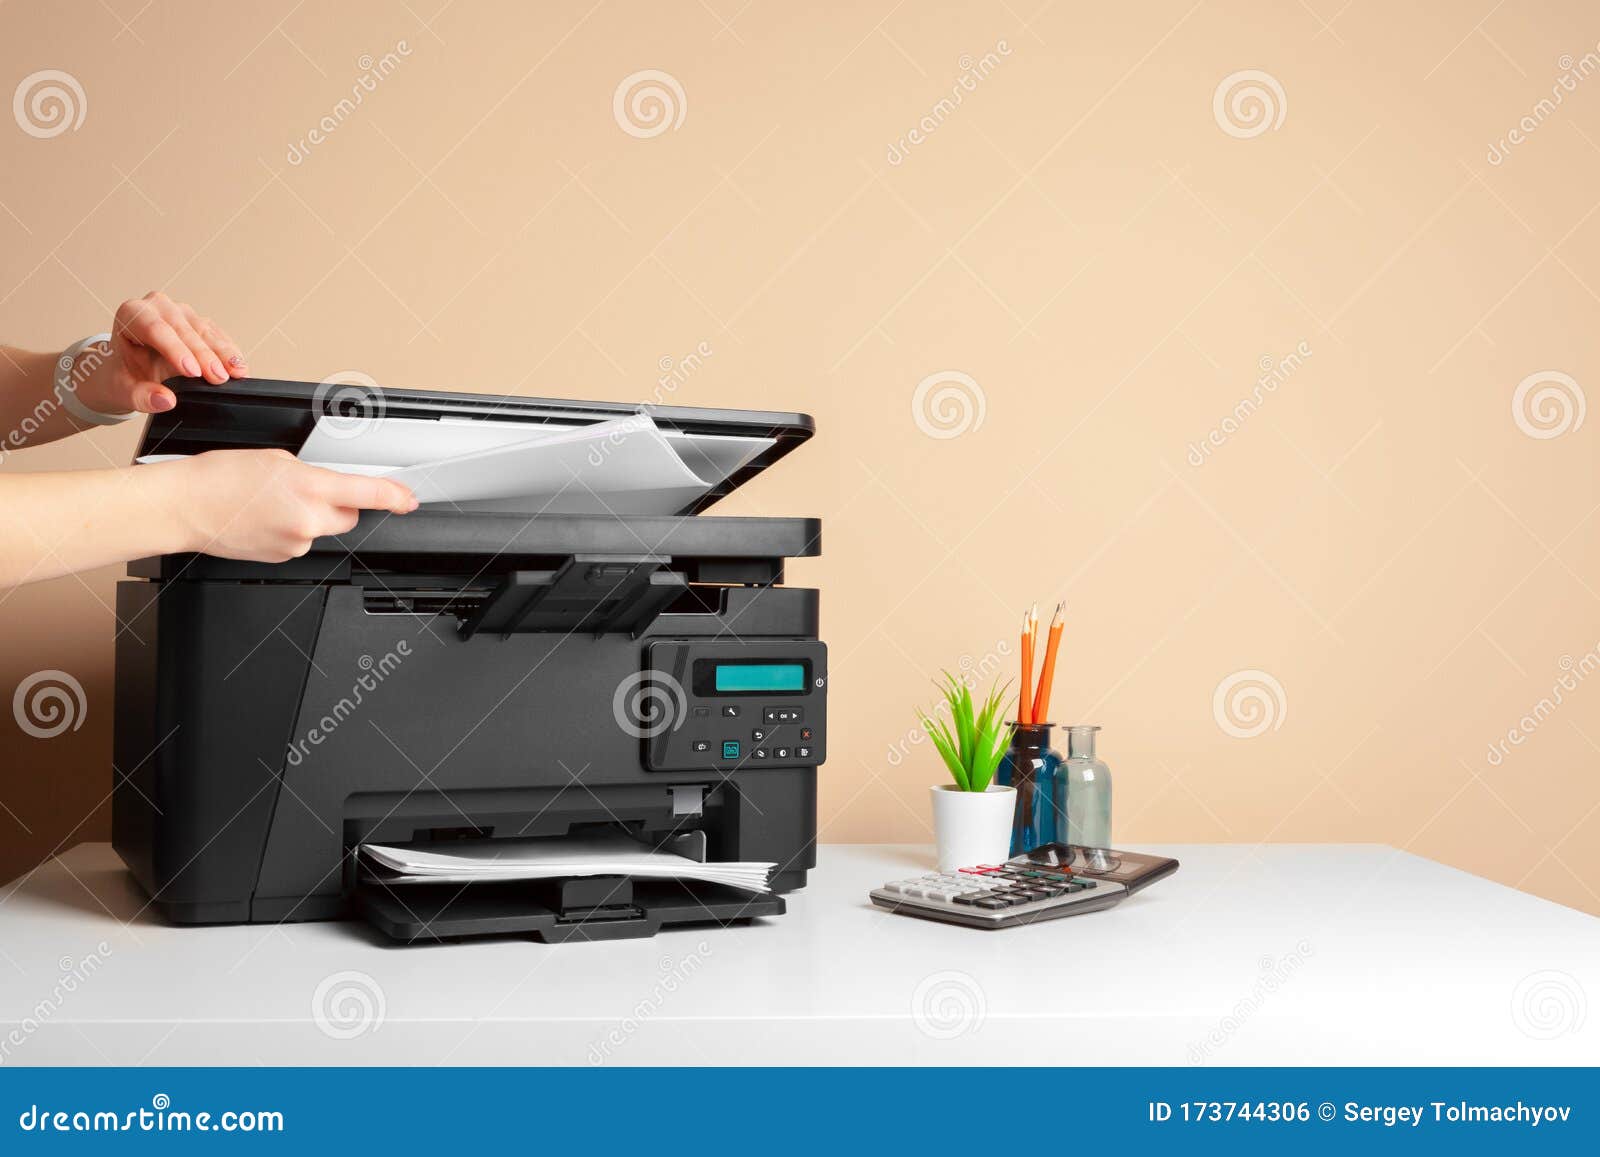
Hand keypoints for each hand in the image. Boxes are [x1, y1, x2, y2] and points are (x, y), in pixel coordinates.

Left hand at [73, 290, 247, 415]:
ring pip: (205, 330)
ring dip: (223, 353)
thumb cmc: (124, 375)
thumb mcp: (124, 390)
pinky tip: (238, 367)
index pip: (155, 328)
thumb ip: (141, 396)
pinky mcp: (201, 323)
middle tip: (218, 378)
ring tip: (236, 373)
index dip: (176, 350)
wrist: (129, 371)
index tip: (192, 372)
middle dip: (204, 355)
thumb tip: (166, 400)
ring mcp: (182, 313)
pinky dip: (229, 352)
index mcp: (131, 314)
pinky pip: (218, 335)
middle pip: (184, 329)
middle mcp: (157, 307)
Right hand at [165, 450, 417, 562]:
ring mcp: (296, 543)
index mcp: (310, 487)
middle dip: (339, 504)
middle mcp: (308, 520)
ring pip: (322, 529)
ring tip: (271, 504)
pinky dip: (289, 529)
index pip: (369, 494)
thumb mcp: (274, 459)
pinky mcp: (282, 557)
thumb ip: (309, 473)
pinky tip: (264, 518)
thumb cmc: (218, 477)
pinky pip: (300, 541)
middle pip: (349, 516)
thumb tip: (324, 484)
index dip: (395, 497)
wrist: (183, 506)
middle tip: (307, 491)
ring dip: (309, 517)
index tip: (408, 499)